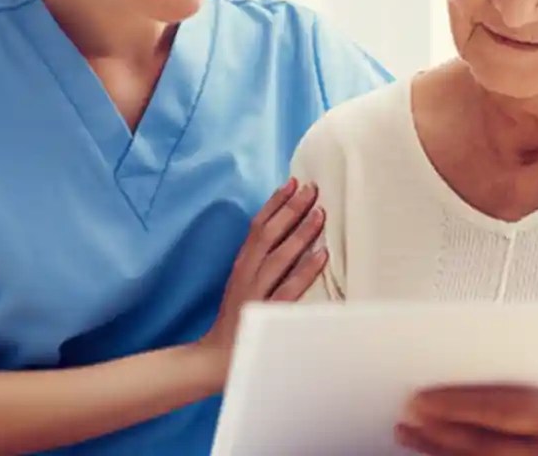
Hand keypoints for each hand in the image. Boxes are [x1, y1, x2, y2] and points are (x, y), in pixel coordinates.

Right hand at [198, 179, 325, 373]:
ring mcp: (255, 292)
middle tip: (312, 188)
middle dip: (291, 208)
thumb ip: (262, 260)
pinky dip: (306, 269)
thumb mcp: (246, 282)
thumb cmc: (237, 317)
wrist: (215, 357)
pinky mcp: (266, 313)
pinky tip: (322, 255)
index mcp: (242, 263)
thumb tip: (286, 233)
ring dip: (300, 232)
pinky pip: (289, 288)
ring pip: (279, 255)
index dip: (276, 202)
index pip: (258, 225)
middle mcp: (247, 272)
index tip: (293, 181)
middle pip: (269, 233)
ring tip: (320, 212)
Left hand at [396, 384, 537, 455]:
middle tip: (405, 415)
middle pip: (480, 445)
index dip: (451, 405)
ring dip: (438, 453)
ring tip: (408, 436)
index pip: (493, 410)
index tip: (416, 399)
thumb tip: (458, 389)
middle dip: (436, 432)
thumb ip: (519, 394)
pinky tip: (438, 455)